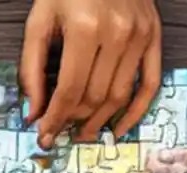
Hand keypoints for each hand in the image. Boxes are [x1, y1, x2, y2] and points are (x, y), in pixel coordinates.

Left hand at [21, 0, 160, 145]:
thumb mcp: (39, 21)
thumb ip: (31, 68)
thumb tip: (33, 114)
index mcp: (83, 28)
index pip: (69, 89)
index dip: (55, 118)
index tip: (45, 136)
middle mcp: (116, 33)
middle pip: (94, 96)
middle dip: (75, 121)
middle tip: (62, 132)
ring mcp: (139, 35)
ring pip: (119, 96)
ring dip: (100, 121)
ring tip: (84, 133)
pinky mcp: (154, 36)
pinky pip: (150, 84)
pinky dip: (136, 112)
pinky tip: (119, 128)